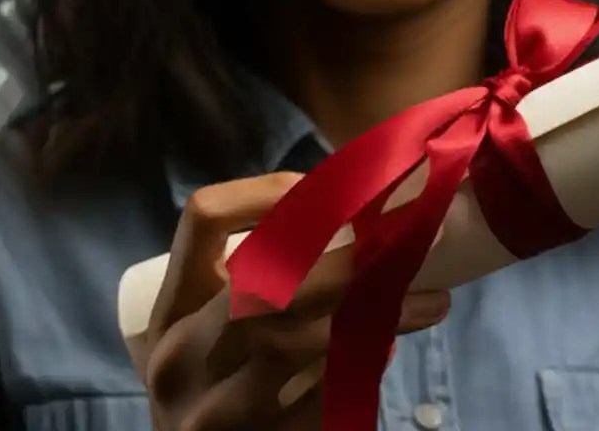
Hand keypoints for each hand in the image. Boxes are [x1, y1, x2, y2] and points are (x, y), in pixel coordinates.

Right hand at [140, 172, 451, 430]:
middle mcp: (181, 356)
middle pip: (260, 283)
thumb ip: (256, 285)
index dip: (271, 190)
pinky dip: (362, 368)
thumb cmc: (216, 387)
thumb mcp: (211, 333)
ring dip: (374, 315)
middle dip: (344, 259)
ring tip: (428, 302)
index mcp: (170, 311)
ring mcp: (215, 410)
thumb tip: (357, 224)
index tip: (334, 191)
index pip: (203, 217)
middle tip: (410, 242)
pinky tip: (387, 350)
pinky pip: (323, 399)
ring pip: (298, 344)